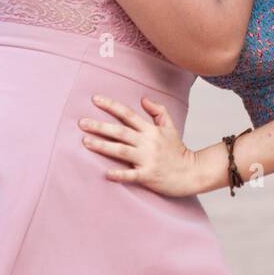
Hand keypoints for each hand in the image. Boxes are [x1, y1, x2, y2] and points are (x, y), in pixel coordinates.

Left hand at [79, 95, 202, 197]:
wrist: (191, 172)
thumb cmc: (178, 150)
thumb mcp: (170, 127)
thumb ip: (158, 111)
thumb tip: (143, 99)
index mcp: (151, 130)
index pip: (128, 114)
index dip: (111, 106)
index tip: (95, 99)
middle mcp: (147, 143)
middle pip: (120, 131)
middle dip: (100, 126)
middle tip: (82, 123)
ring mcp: (147, 159)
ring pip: (121, 150)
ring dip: (102, 146)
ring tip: (86, 142)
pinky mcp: (148, 176)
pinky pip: (131, 175)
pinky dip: (119, 174)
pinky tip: (106, 174)